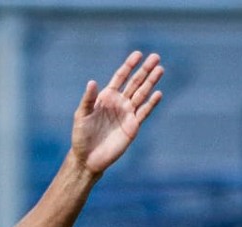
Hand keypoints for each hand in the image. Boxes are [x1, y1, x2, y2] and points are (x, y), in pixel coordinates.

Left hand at [71, 51, 163, 175]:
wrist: (87, 158)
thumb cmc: (81, 136)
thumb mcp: (82, 115)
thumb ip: (88, 99)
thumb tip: (92, 82)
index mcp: (106, 97)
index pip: (120, 77)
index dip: (129, 66)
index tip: (138, 54)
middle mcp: (119, 103)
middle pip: (135, 83)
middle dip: (144, 70)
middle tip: (156, 57)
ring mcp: (127, 113)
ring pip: (142, 94)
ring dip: (151, 82)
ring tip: (160, 69)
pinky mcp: (133, 126)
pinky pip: (144, 112)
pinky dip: (151, 103)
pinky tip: (158, 93)